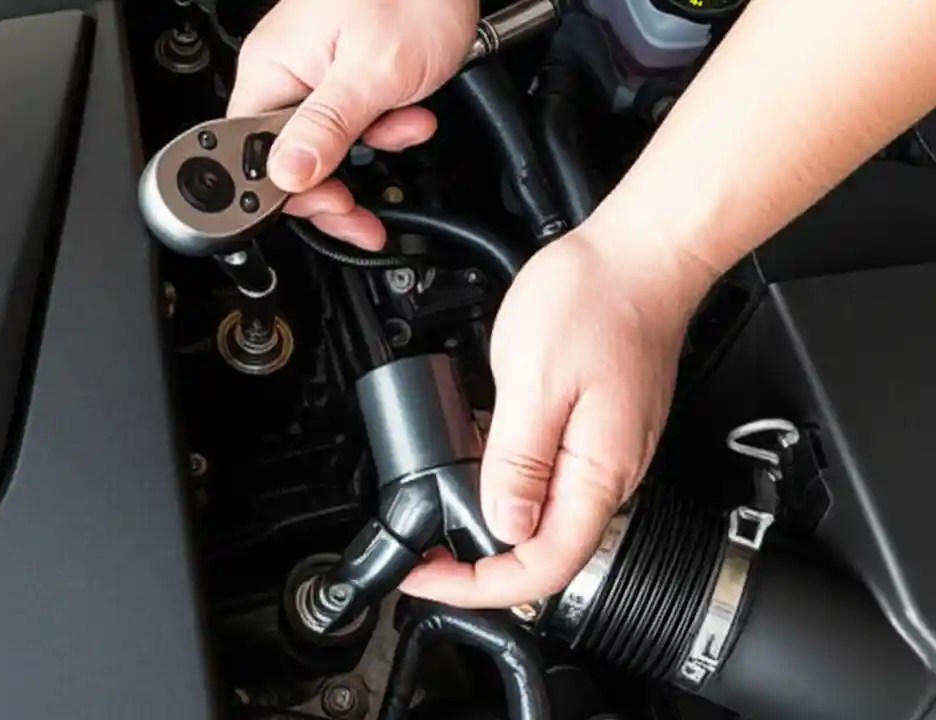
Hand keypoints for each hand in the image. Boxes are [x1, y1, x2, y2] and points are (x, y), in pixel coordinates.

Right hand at [228, 0, 477, 249]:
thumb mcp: (373, 71)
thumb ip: (327, 128)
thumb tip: (285, 176)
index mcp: (272, 68)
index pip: (257, 156)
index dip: (292, 192)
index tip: (331, 206)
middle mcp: (284, 71)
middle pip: (290, 159)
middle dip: (335, 184)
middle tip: (363, 210)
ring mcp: (315, 72)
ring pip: (327, 145)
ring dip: (372, 150)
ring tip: (406, 129)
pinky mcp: (345, 73)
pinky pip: (352, 122)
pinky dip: (385, 127)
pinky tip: (408, 114)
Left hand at [400, 225, 717, 607]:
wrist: (642, 253)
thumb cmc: (597, 301)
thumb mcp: (534, 380)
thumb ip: (517, 460)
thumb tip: (504, 525)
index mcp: (597, 474)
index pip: (542, 567)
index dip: (479, 585)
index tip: (429, 576)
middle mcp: (609, 474)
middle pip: (543, 552)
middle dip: (478, 564)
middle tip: (424, 553)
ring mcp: (606, 454)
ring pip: (545, 518)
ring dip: (489, 526)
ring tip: (438, 516)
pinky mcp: (598, 431)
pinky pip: (552, 480)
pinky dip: (506, 486)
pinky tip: (473, 465)